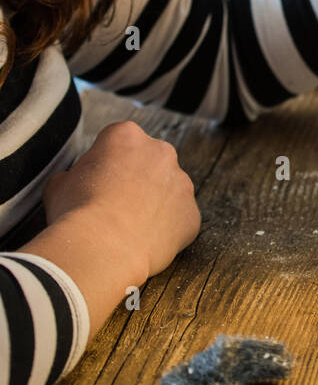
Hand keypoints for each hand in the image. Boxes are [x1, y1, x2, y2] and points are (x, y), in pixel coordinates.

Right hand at [43, 120, 200, 284]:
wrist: (101, 248)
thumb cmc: (76, 212)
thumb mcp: (58, 183)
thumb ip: (74, 174)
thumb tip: (75, 182)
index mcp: (126, 135)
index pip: (117, 143)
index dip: (104, 166)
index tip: (95, 186)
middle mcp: (161, 152)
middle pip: (149, 162)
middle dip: (136, 180)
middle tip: (115, 206)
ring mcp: (182, 183)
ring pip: (168, 190)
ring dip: (154, 204)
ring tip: (129, 228)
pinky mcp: (192, 214)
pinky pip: (180, 220)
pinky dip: (167, 230)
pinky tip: (145, 243)